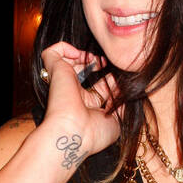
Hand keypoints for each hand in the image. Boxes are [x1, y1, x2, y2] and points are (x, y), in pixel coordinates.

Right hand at [39, 40, 122, 160]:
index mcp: (87, 106)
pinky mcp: (54, 71)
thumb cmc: (94, 134)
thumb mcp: (118, 122)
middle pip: (85, 71)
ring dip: (82, 54)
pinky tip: (79, 55)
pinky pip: (52, 52)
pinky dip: (64, 48)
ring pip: (67, 60)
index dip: (111, 79)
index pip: (99, 87)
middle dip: (98, 63)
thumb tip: (130, 92)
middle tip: (108, 62)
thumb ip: (124, 106)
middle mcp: (74, 93)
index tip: (121, 76)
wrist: (75, 134)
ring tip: (94, 58)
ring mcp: (63, 82)